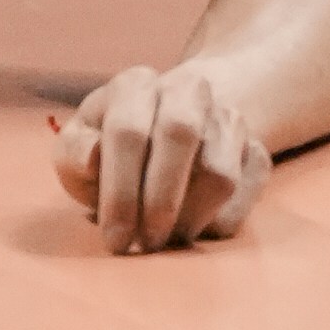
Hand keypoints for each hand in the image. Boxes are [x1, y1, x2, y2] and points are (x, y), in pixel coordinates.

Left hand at [50, 61, 269, 253]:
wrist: (171, 130)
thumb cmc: (112, 148)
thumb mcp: (80, 146)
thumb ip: (74, 152)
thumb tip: (93, 159)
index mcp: (135, 85)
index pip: (128, 131)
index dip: (120, 191)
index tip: (115, 238)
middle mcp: (187, 90)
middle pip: (181, 135)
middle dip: (161, 201)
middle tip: (146, 244)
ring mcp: (228, 118)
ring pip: (220, 172)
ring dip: (190, 218)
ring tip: (165, 239)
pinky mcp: (255, 150)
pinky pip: (246, 194)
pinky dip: (218, 222)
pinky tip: (193, 229)